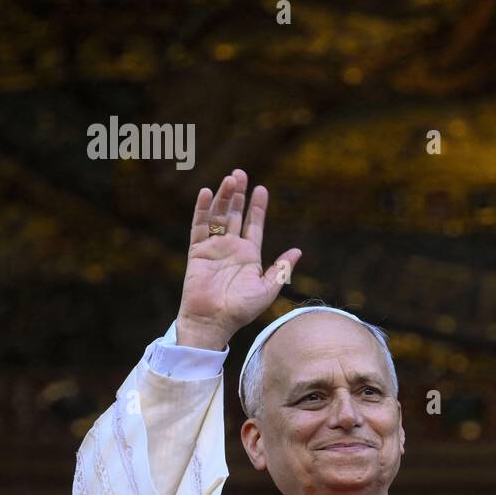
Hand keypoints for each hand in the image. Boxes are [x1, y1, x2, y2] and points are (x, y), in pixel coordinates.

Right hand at [174, 169, 300, 350]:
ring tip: (230, 178)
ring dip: (224, 197)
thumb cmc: (241, 310)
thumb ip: (281, 268)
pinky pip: (199, 226)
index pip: (254, 224)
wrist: (214, 321)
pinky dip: (203, 209)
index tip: (262, 189)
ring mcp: (214, 247)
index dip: (257, 207)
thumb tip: (297, 251)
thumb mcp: (268, 289)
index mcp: (249, 255)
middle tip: (241, 173)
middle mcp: (231, 247)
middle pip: (235, 214)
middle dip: (239, 194)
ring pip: (219, 216)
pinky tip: (208, 192)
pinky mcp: (198, 251)